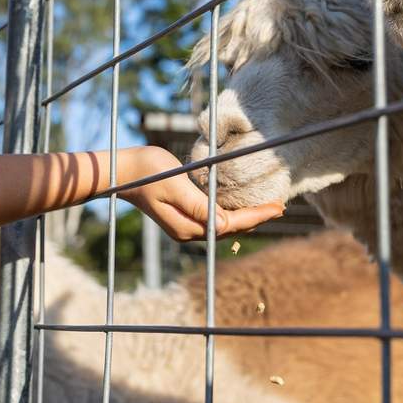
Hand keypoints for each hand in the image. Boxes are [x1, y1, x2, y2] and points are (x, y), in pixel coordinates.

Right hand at [118, 146, 284, 241]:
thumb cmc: (147, 172)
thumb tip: (223, 225)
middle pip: (230, 229)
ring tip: (268, 209)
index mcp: (186, 227)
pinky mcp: (183, 217)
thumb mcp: (174, 184)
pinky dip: (232, 214)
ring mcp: (185, 226)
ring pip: (223, 226)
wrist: (122, 171)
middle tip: (280, 207)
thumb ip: (198, 205)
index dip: (256, 217)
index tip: (277, 208)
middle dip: (256, 219)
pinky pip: (214, 220)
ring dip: (246, 218)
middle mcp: (187, 231)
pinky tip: (242, 207)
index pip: (230, 225)